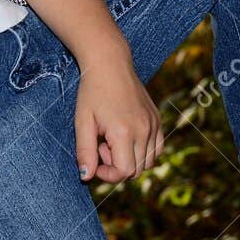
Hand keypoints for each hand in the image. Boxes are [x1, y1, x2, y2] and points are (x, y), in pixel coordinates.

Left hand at [72, 54, 163, 182]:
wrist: (110, 63)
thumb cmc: (92, 91)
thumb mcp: (82, 122)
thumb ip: (85, 152)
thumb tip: (86, 177)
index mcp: (123, 132)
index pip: (124, 172)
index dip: (108, 175)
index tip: (96, 161)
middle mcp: (143, 129)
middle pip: (137, 170)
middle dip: (117, 167)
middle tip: (102, 145)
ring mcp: (153, 124)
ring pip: (149, 162)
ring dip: (131, 160)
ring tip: (114, 140)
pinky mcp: (157, 119)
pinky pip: (157, 148)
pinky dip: (144, 152)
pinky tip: (127, 138)